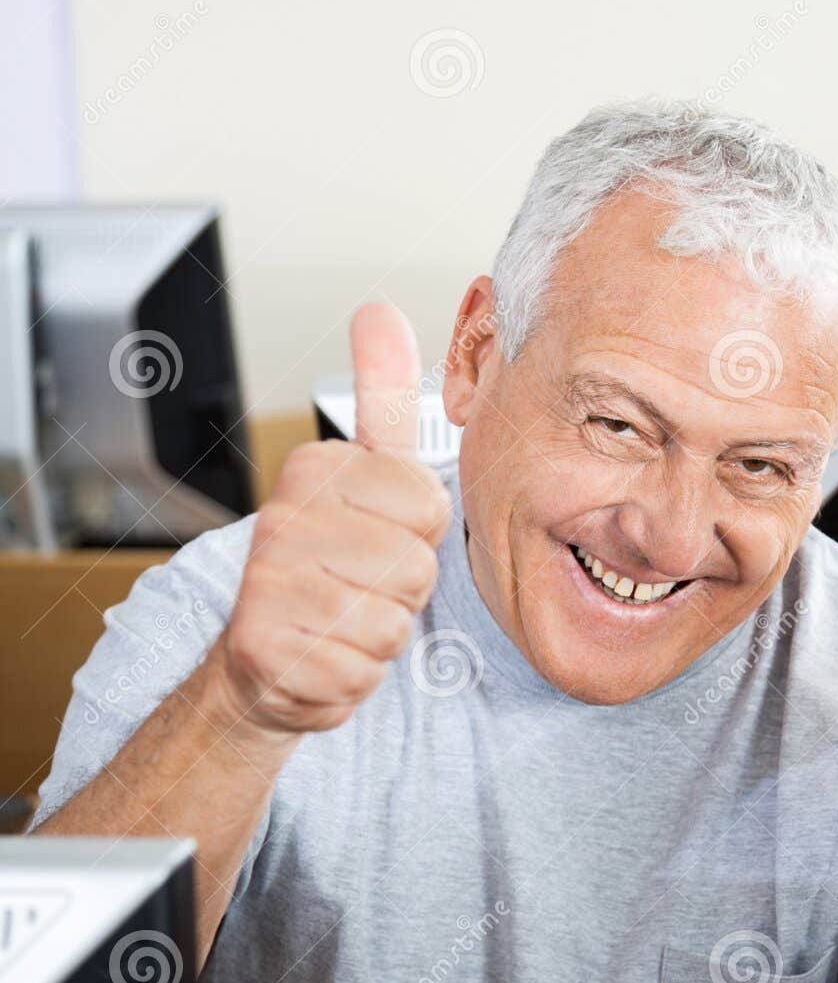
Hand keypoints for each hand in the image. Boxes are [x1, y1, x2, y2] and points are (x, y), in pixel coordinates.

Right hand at [212, 302, 451, 737]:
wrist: (263, 657)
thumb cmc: (328, 562)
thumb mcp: (361, 471)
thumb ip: (378, 395)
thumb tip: (378, 308)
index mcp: (314, 469)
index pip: (429, 506)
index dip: (418, 535)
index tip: (375, 534)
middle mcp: (282, 520)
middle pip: (416, 566)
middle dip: (402, 588)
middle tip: (356, 582)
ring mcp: (269, 587)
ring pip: (393, 620)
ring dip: (379, 631)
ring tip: (339, 617)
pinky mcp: (268, 653)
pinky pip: (364, 669)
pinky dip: (354, 673)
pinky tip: (321, 654)